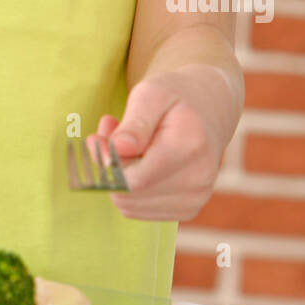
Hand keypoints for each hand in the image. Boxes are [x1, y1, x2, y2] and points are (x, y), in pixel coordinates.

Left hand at [86, 67, 234, 220]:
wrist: (209, 111)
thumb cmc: (175, 98)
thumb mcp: (151, 94)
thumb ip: (134, 124)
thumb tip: (118, 150)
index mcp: (190, 146)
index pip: (134, 179)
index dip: (106, 163)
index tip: (95, 138)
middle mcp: (198, 179)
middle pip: (129, 193)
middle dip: (110, 165)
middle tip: (110, 132)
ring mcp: (195, 199)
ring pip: (129, 205)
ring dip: (118, 177)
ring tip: (127, 144)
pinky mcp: (188, 209)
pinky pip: (138, 210)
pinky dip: (130, 188)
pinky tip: (138, 162)